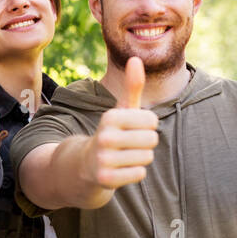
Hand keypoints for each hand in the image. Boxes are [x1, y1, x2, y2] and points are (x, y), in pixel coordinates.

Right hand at [84, 56, 157, 189]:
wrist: (85, 165)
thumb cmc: (112, 133)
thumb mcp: (121, 110)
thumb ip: (132, 86)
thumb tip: (136, 58)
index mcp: (110, 117)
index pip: (151, 120)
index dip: (147, 125)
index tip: (133, 128)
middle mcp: (105, 138)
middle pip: (151, 139)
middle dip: (145, 143)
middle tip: (129, 144)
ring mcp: (104, 159)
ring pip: (146, 158)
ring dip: (140, 158)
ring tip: (124, 156)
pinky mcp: (106, 179)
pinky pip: (139, 174)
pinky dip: (134, 173)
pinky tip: (121, 169)